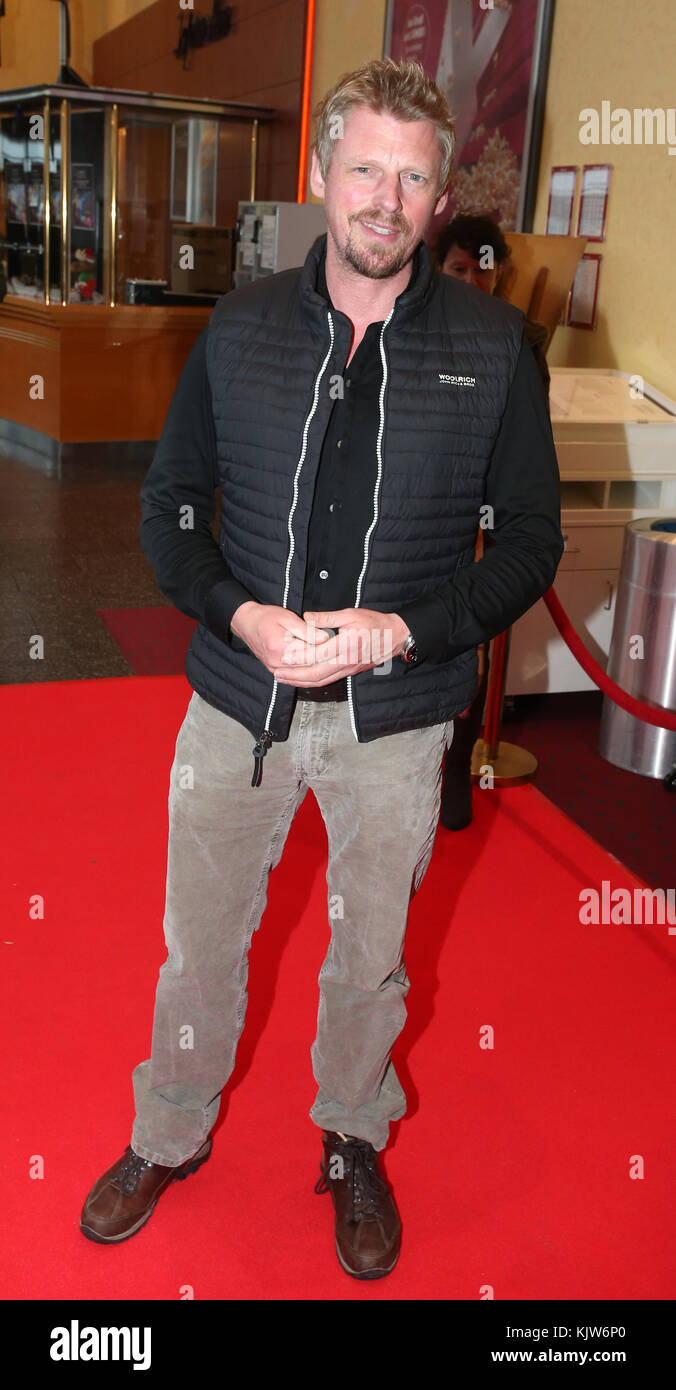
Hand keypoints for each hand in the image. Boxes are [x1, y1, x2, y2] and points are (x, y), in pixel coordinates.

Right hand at [230, 601, 331, 674]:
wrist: (247, 623)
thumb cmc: (266, 617)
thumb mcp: (287, 617)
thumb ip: (307, 630)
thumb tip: (325, 638)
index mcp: (281, 648)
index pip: (311, 653)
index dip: (327, 650)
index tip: (340, 645)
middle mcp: (277, 662)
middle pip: (308, 667)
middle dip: (325, 661)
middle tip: (342, 655)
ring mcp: (275, 669)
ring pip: (303, 674)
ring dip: (319, 669)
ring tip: (334, 662)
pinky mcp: (275, 670)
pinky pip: (295, 675)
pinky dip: (309, 673)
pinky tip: (320, 667)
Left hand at [271, 608, 410, 686]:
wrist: (395, 637)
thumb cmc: (374, 623)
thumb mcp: (350, 614)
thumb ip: (327, 618)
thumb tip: (306, 617)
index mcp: (346, 645)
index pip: (317, 654)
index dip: (298, 657)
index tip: (283, 657)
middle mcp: (346, 661)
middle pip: (316, 674)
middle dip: (294, 676)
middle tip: (277, 674)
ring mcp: (348, 669)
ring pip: (321, 680)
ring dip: (301, 682)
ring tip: (285, 679)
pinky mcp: (349, 672)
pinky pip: (328, 680)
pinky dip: (313, 681)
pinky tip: (302, 679)